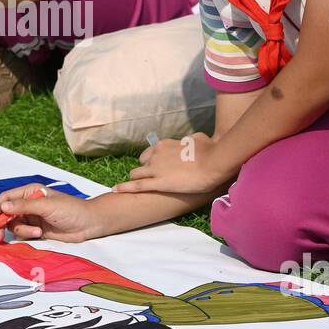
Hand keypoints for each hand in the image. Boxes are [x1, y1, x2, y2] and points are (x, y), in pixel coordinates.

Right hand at [0, 186, 102, 242]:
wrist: (89, 224)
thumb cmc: (71, 209)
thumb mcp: (47, 206)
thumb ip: (24, 206)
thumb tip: (3, 207)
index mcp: (30, 192)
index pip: (7, 198)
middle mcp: (29, 204)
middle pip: (6, 214)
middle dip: (2, 224)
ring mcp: (32, 217)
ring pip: (14, 226)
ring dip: (22, 231)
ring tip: (37, 233)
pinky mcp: (37, 230)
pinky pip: (23, 234)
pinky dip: (27, 235)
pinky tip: (40, 234)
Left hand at [113, 132, 232, 194]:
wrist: (213, 162)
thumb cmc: (210, 149)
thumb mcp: (200, 138)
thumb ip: (193, 139)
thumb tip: (195, 139)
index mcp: (165, 144)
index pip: (151, 151)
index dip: (152, 159)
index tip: (156, 164)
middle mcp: (156, 155)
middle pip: (141, 162)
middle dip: (144, 169)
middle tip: (150, 176)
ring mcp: (155, 169)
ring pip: (136, 174)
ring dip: (136, 179)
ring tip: (136, 186)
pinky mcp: (157, 183)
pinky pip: (136, 186)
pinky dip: (125, 188)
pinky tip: (116, 190)